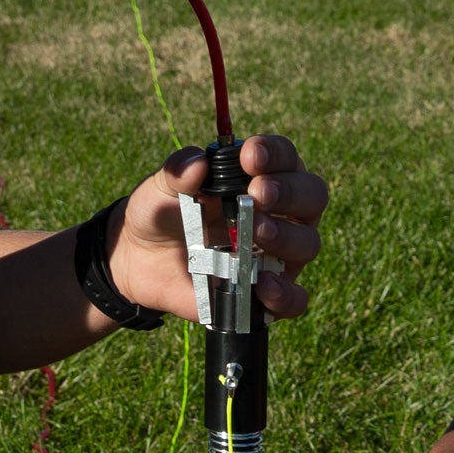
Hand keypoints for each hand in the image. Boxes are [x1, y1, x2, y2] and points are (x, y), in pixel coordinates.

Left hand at [106, 134, 326, 322]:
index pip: (285, 158)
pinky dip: (285, 293)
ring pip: (308, 244)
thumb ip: (176, 172)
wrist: (141, 261)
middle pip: (312, 196)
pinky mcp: (266, 293)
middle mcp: (278, 213)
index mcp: (258, 177)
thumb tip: (197, 163)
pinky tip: (262, 285)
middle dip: (290, 192)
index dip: (276, 153)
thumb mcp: (159, 188)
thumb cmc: (161, 213)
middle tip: (257, 194)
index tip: (251, 156)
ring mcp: (276, 254)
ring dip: (286, 236)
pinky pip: (294, 299)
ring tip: (255, 232)